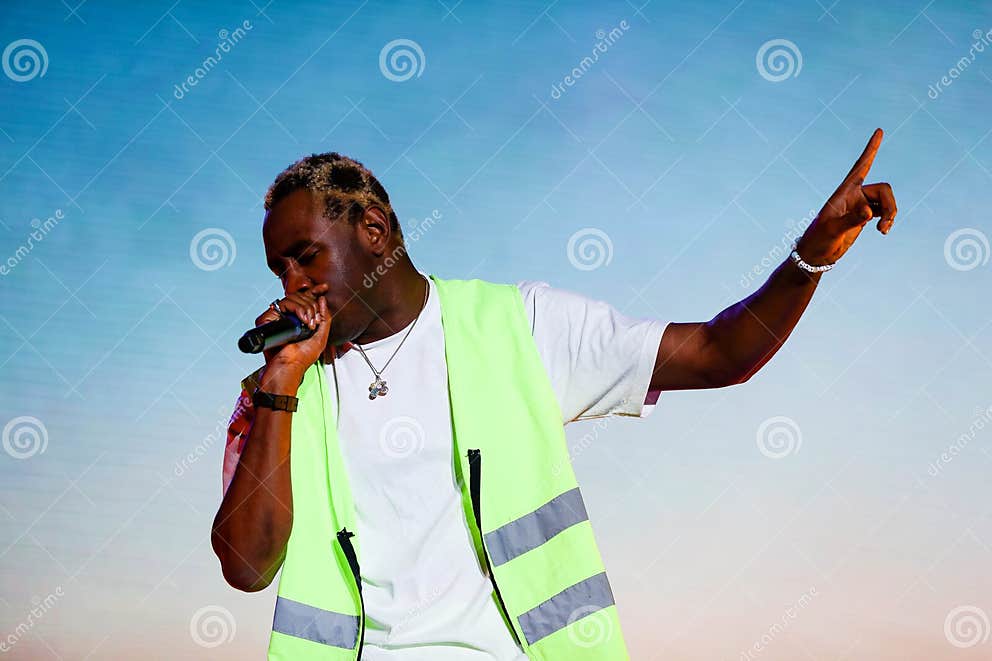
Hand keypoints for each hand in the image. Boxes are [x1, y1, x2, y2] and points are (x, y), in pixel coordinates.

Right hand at [254, 283, 331, 371]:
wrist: (285, 370)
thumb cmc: (300, 360)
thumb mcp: (320, 339)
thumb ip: (324, 320)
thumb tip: (322, 299)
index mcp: (299, 320)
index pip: (305, 300)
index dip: (314, 291)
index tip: (324, 287)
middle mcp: (287, 317)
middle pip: (300, 297)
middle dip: (312, 306)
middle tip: (314, 322)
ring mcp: (277, 317)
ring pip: (292, 298)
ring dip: (306, 308)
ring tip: (309, 325)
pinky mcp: (268, 319)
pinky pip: (282, 304)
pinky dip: (297, 309)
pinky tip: (303, 321)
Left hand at [795, 128, 897, 264]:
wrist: (816, 254)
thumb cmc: (819, 240)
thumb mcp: (833, 230)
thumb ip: (852, 219)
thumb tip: (869, 212)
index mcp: (844, 192)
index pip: (861, 166)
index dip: (871, 149)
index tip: (879, 131)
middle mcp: (854, 195)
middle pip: (884, 190)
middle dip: (891, 206)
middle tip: (884, 227)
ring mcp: (860, 205)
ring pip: (887, 201)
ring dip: (891, 214)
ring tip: (884, 231)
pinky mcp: (864, 216)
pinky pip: (884, 211)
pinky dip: (888, 219)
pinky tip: (884, 231)